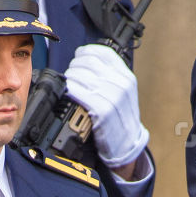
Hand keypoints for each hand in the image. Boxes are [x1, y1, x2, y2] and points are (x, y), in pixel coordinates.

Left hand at [63, 44, 148, 170]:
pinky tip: (68, 92)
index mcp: (127, 76)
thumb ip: (111, 77)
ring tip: (68, 83)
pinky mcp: (102, 111)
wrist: (127, 144)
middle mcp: (121, 84)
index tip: (78, 57)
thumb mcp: (123, 92)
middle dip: (75, 65)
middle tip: (70, 73)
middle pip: (89, 62)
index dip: (86, 52)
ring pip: (81, 75)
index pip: (103, 52)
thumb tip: (86, 61)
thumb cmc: (121, 119)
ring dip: (69, 77)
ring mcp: (112, 97)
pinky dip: (70, 89)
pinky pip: (79, 92)